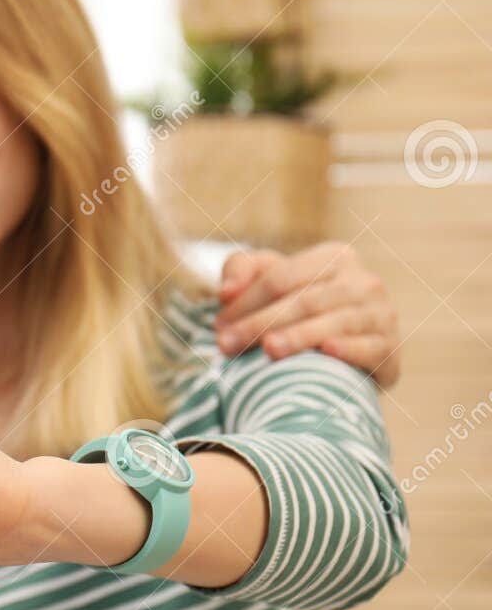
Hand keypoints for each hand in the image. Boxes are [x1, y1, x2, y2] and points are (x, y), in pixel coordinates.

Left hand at [216, 242, 401, 387]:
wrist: (345, 352)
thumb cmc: (296, 309)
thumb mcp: (268, 282)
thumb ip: (242, 271)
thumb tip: (226, 291)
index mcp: (335, 257)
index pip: (282, 277)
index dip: (247, 301)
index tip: (219, 326)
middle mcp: (364, 281)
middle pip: (304, 300)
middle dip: (261, 323)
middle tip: (228, 345)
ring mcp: (381, 313)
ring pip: (335, 322)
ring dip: (299, 336)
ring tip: (268, 350)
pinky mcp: (390, 347)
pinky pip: (369, 347)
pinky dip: (348, 348)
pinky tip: (326, 352)